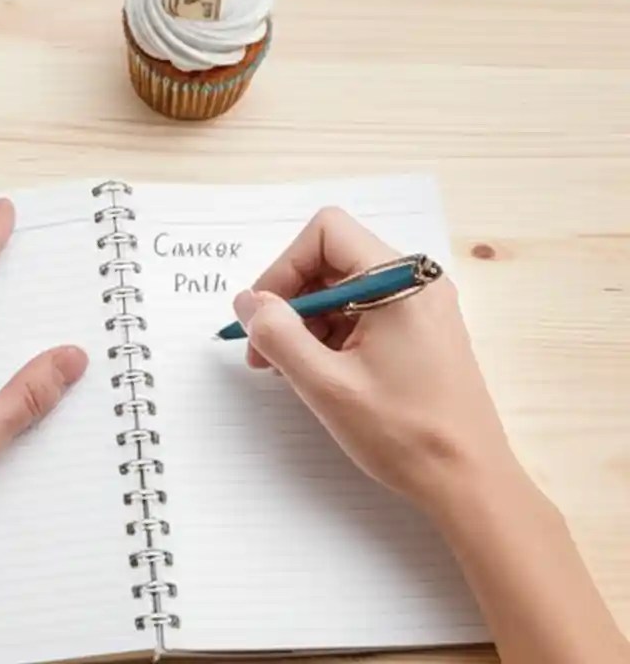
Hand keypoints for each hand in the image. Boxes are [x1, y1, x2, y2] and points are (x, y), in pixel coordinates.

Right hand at [233, 207, 515, 509]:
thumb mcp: (326, 384)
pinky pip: (362, 313)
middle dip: (290, 299)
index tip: (264, 316)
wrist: (468, 481)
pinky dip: (330, 336)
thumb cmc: (404, 434)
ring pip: (343, 288)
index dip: (284, 268)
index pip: (325, 233)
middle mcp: (416, 283)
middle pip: (332, 259)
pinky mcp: (420, 333)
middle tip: (264, 351)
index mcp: (400, 282)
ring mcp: (421, 308)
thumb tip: (247, 301)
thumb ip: (278, 335)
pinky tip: (318, 374)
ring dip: (306, 322)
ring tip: (289, 370)